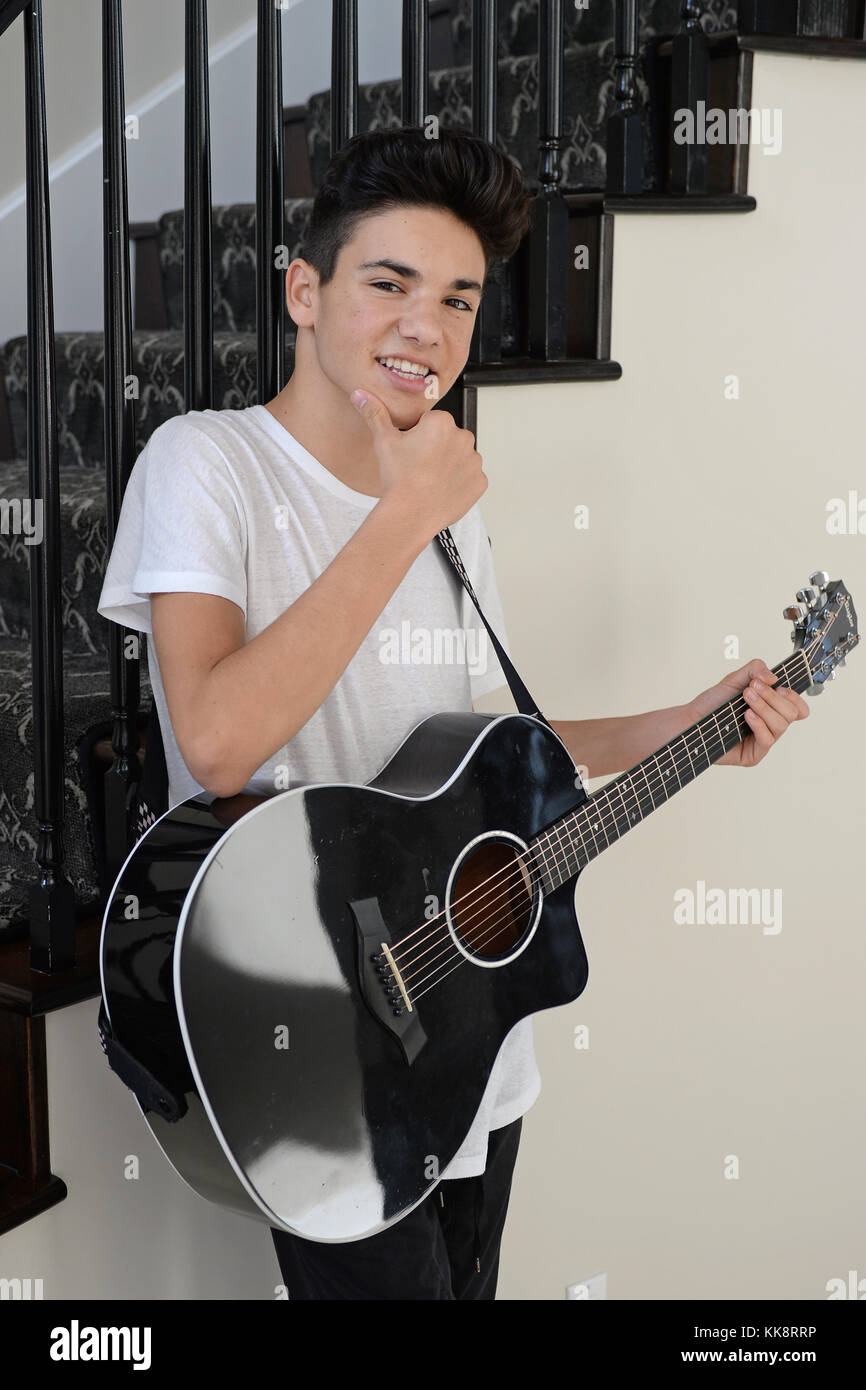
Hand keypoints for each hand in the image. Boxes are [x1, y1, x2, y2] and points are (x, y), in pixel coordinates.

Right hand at [350, 388, 486, 536]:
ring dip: (448, 465)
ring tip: (429, 479)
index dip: (419, 436)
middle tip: (418, 466)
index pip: (431, 422)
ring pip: (459, 458)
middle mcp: (464, 437)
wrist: (411, 514)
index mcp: (442, 422)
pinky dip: (458, 483)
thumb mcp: (384, 441)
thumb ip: (374, 413)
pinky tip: (441, 489)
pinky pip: (469, 478)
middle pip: (448, 438)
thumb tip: (360, 395)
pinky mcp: (479, 482)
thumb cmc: (399, 479)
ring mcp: (474, 461)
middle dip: (436, 449)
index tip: (411, 451)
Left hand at [689, 658, 809, 767]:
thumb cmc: (713, 703)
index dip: (794, 697)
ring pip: (781, 725)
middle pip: (791, 713)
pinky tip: (747, 715)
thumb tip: (773, 676)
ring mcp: (763, 741)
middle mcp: (770, 725)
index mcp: (771, 709)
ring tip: (746, 698)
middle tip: (752, 688)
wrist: (691, 719)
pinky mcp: (753, 755)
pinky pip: (767, 739)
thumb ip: (754, 670)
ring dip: (764, 707)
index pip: (798, 707)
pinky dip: (759, 724)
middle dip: (773, 697)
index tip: (780, 686)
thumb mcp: (734, 679)